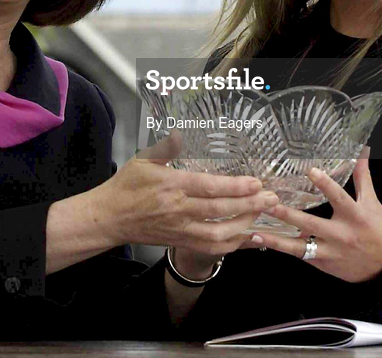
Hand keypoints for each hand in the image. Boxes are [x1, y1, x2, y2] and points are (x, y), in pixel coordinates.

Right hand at [93, 130, 278, 255]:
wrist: (110, 218)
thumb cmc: (126, 186)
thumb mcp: (144, 159)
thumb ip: (166, 148)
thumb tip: (180, 133)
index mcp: (171, 186)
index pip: (209, 188)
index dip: (235, 186)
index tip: (256, 182)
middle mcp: (178, 210)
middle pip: (219, 210)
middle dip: (249, 205)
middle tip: (271, 198)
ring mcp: (180, 229)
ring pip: (218, 233)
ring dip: (244, 225)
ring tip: (261, 214)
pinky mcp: (180, 241)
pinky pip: (210, 247)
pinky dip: (232, 244)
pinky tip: (247, 236)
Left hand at [247, 146, 381, 282]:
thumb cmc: (379, 231)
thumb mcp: (372, 203)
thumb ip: (362, 177)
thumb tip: (362, 152)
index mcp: (355, 216)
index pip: (339, 198)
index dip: (326, 184)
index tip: (310, 171)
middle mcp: (341, 235)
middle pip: (311, 223)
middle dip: (288, 214)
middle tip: (268, 203)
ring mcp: (330, 251)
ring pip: (300, 246)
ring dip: (277, 239)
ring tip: (255, 230)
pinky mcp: (323, 263)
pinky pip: (300, 256)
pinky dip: (281, 249)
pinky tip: (262, 241)